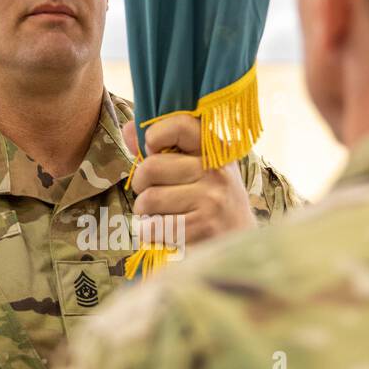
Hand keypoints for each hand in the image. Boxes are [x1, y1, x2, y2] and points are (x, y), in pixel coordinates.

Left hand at [122, 113, 255, 247]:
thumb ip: (162, 149)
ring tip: (160, 215)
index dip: (155, 135)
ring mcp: (211, 199)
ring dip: (145, 212)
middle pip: (151, 167)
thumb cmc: (212, 201)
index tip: (153, 150)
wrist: (240, 243)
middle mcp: (216, 171)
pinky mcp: (202, 227)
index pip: (180, 125)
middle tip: (152, 193)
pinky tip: (166, 233)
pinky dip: (150, 233)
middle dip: (141, 185)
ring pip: (148, 199)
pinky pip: (153, 227)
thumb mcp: (198, 168)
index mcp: (215, 150)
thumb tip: (128, 130)